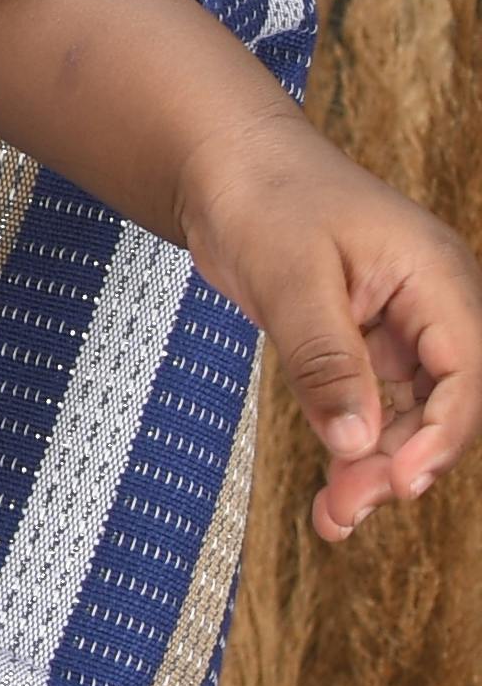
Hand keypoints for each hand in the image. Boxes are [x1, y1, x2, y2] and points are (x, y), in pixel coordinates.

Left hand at [173, 116, 479, 540]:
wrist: (227, 168)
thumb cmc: (264, 197)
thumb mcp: (290, 277)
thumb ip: (325, 360)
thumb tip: (355, 442)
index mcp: (435, 277)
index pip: (466, 371)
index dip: (442, 435)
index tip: (400, 482)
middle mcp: (431, 308)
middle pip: (444, 406)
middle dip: (403, 463)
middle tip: (348, 509)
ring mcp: (402, 331)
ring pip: (410, 419)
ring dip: (377, 469)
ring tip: (333, 517)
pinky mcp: (366, 349)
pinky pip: (375, 412)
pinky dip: (355, 452)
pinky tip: (331, 495)